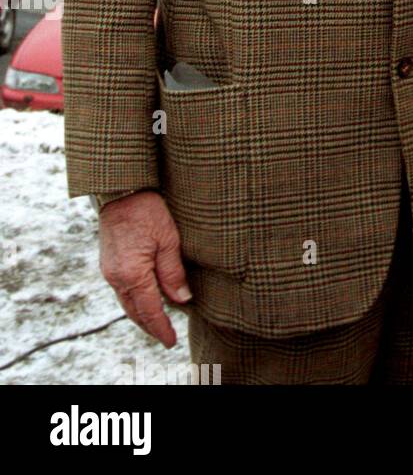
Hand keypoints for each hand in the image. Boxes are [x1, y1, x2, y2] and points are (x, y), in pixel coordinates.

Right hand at [98, 190, 191, 346]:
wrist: (122, 191)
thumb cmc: (148, 210)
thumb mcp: (169, 239)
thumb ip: (173, 272)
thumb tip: (181, 299)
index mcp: (132, 274)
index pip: (149, 310)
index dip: (161, 328)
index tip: (171, 341)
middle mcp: (117, 277)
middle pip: (135, 311)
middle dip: (151, 327)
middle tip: (166, 338)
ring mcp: (110, 271)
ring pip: (127, 303)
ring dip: (142, 315)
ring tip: (158, 324)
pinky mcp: (109, 263)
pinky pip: (122, 291)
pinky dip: (135, 301)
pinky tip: (145, 301)